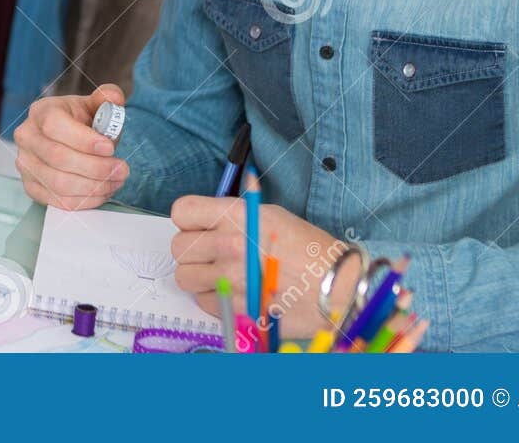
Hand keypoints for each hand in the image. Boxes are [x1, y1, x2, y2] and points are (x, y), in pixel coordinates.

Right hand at [13, 84, 127, 208]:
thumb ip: (108, 97)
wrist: (68, 140)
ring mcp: (25, 164)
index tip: (110, 148)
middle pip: (58, 157)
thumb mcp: (95, 105)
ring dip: (94, 186)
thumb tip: (115, 98)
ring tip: (116, 180)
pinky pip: (59, 201)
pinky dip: (85, 200)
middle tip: (122, 169)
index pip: (54, 126)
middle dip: (96, 167)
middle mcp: (27, 137)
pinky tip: (102, 191)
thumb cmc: (81, 123)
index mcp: (41, 112)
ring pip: (59, 183)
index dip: (83, 140)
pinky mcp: (31, 187)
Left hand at [170, 194, 351, 339]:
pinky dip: (215, 299)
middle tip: (211, 254)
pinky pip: (204, 301)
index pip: (182, 212)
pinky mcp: (236, 307)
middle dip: (192, 251)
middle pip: (179, 247)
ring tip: (221, 275)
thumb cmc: (311, 251)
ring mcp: (230, 278)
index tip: (197, 227)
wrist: (339, 288)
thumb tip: (209, 218)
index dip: (188, 221)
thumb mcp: (271, 215)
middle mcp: (229, 244)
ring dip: (199, 277)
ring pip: (185, 277)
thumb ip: (233, 216)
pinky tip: (236, 292)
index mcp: (237, 216)